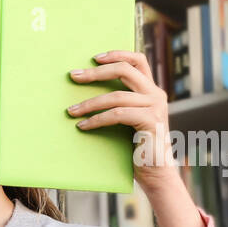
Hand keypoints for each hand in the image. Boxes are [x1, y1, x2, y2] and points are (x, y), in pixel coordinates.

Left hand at [66, 49, 179, 189]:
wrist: (156, 173)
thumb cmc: (137, 148)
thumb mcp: (129, 121)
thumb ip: (120, 104)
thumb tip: (87, 94)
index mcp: (151, 90)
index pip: (138, 60)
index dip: (117, 54)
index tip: (94, 58)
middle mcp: (156, 94)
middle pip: (125, 70)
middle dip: (96, 72)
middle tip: (74, 76)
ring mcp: (155, 107)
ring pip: (117, 95)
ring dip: (90, 102)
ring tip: (71, 111)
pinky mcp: (150, 122)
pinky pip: (118, 114)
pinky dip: (97, 119)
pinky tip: (83, 125)